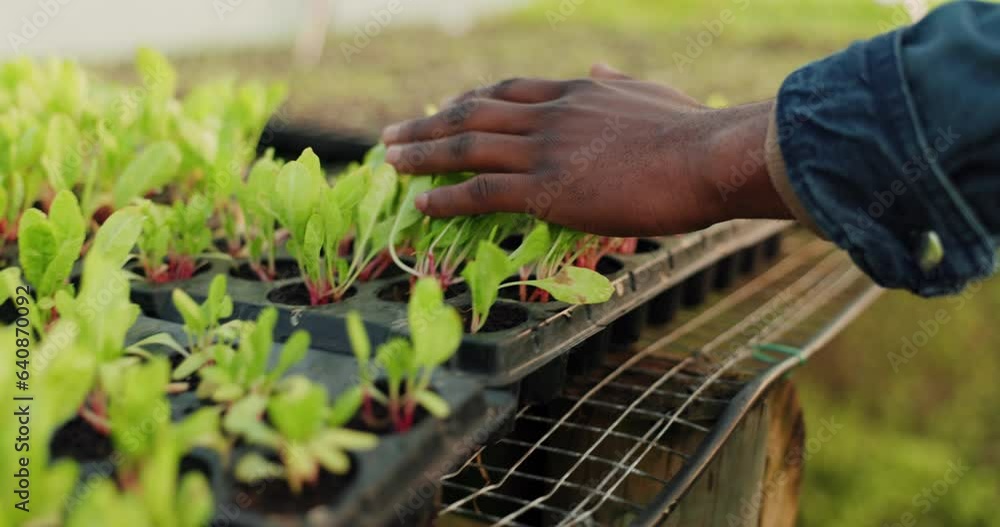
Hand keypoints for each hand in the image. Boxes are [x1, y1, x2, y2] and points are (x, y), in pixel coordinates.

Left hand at [381, 64, 790, 236]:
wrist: (709, 156)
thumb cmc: (692, 130)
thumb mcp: (650, 91)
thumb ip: (616, 82)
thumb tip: (599, 67)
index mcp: (575, 92)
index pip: (506, 93)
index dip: (467, 102)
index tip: (443, 108)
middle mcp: (550, 115)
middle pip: (472, 115)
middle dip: (427, 124)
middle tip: (391, 132)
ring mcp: (545, 151)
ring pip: (466, 149)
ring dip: (422, 154)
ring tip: (389, 159)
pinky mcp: (547, 190)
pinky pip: (481, 192)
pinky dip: (445, 196)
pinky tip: (420, 201)